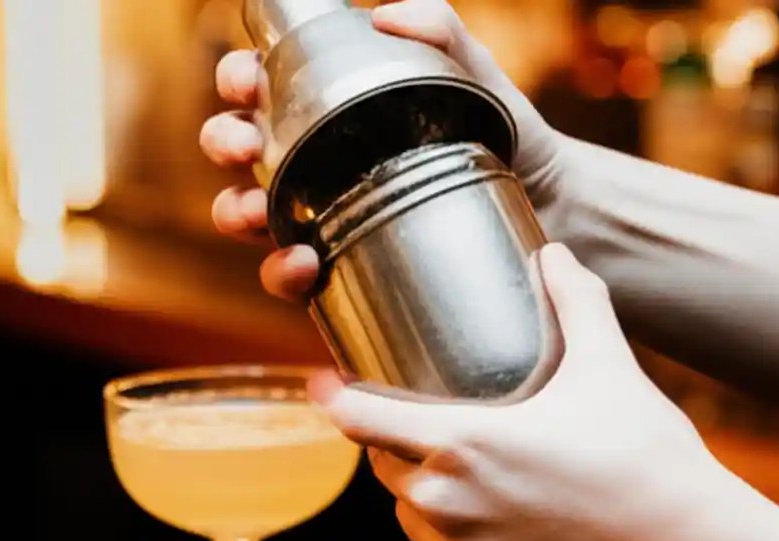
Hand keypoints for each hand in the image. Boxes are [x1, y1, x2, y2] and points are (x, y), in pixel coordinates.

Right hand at [200, 0, 572, 300]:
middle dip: (223, 142)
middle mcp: (321, 162)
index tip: (246, 82)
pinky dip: (283, 272)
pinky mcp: (345, 271)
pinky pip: (293, 277)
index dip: (238, 80)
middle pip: (240, 149)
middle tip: (244, 145)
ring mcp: (327, 218)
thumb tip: (384, 15)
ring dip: (234, 211)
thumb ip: (441, 31)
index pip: (264, 87)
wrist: (554, 210)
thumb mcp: (479, 75)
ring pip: (250, 215)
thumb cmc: (513, 135)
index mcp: (337, 109)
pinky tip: (306, 262)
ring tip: (256, 212)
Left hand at [308, 244, 771, 540]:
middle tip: (442, 435)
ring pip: (415, 524)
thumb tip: (554, 251)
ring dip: (431, 504)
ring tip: (479, 487)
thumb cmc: (646, 457)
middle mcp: (443, 506)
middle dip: (404, 449)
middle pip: (388, 471)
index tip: (323, 383)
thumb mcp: (608, 367)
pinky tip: (494, 539)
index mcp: (459, 442)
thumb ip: (575, 302)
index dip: (336, 397)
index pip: (359, 418)